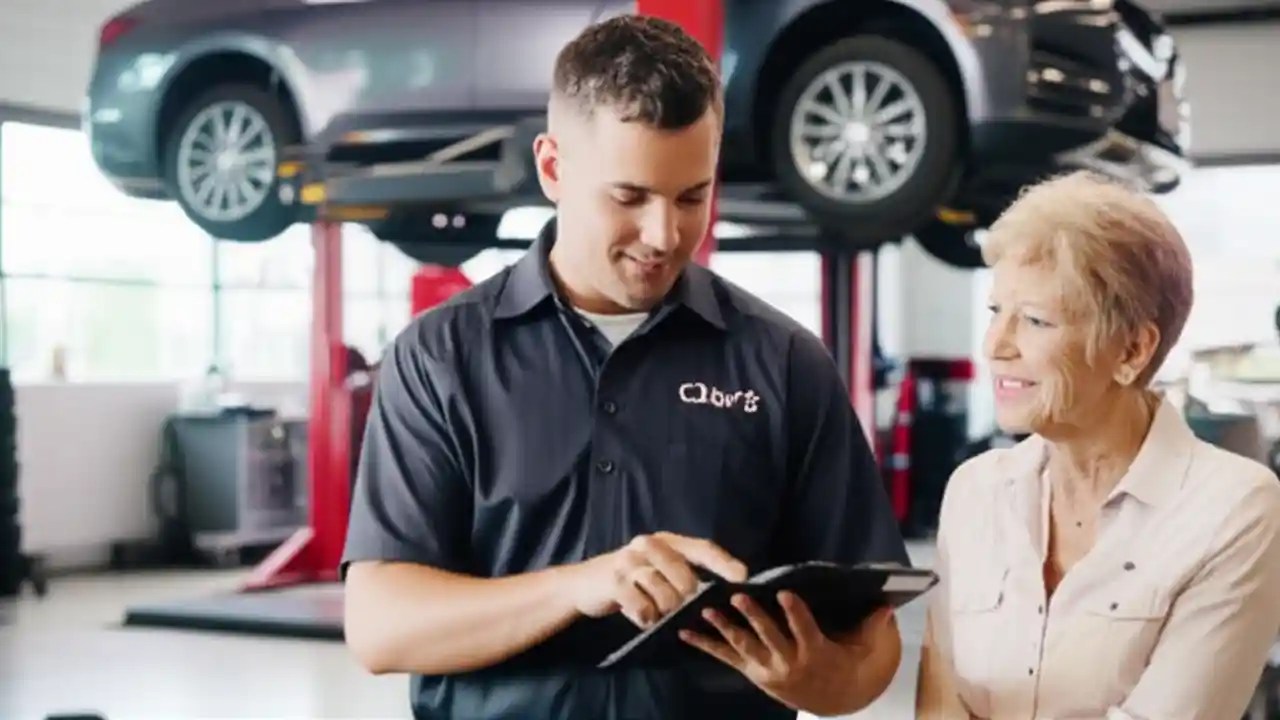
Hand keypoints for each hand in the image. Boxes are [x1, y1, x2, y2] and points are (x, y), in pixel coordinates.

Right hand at [564, 531, 747, 627]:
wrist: (583, 584)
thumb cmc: (630, 579)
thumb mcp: (658, 570)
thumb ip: (684, 574)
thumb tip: (721, 591)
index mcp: (667, 541)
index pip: (702, 548)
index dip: (724, 562)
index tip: (744, 577)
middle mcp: (650, 545)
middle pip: (686, 577)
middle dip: (687, 600)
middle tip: (679, 609)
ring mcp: (631, 561)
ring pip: (666, 595)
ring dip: (664, 612)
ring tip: (656, 614)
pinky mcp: (615, 580)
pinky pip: (643, 608)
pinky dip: (645, 618)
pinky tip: (641, 617)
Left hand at [680, 591, 893, 714]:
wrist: (829, 700)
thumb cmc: (844, 665)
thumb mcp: (862, 651)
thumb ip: (871, 628)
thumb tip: (887, 605)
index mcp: (815, 652)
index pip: (804, 630)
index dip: (795, 613)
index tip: (784, 593)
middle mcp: (788, 662)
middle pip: (769, 636)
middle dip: (753, 617)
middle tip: (739, 597)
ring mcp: (766, 668)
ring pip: (744, 645)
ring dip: (724, 627)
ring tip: (707, 610)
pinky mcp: (751, 670)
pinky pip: (725, 657)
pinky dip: (704, 645)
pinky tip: (685, 633)